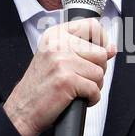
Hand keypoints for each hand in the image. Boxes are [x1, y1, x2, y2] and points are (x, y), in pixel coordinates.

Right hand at [3, 17, 116, 135]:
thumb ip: (85, 52)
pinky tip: (78, 100)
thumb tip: (111, 49)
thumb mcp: (59, 60)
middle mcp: (58, 44)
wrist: (22, 109)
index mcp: (55, 35)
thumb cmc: (41, 87)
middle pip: (100, 53)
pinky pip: (95, 89)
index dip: (102, 40)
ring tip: (77, 90)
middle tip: (81, 80)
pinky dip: (91, 99)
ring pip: (99, 73)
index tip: (98, 54)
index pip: (91, 26)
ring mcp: (62, 61)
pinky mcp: (67, 80)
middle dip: (97, 71)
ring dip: (94, 86)